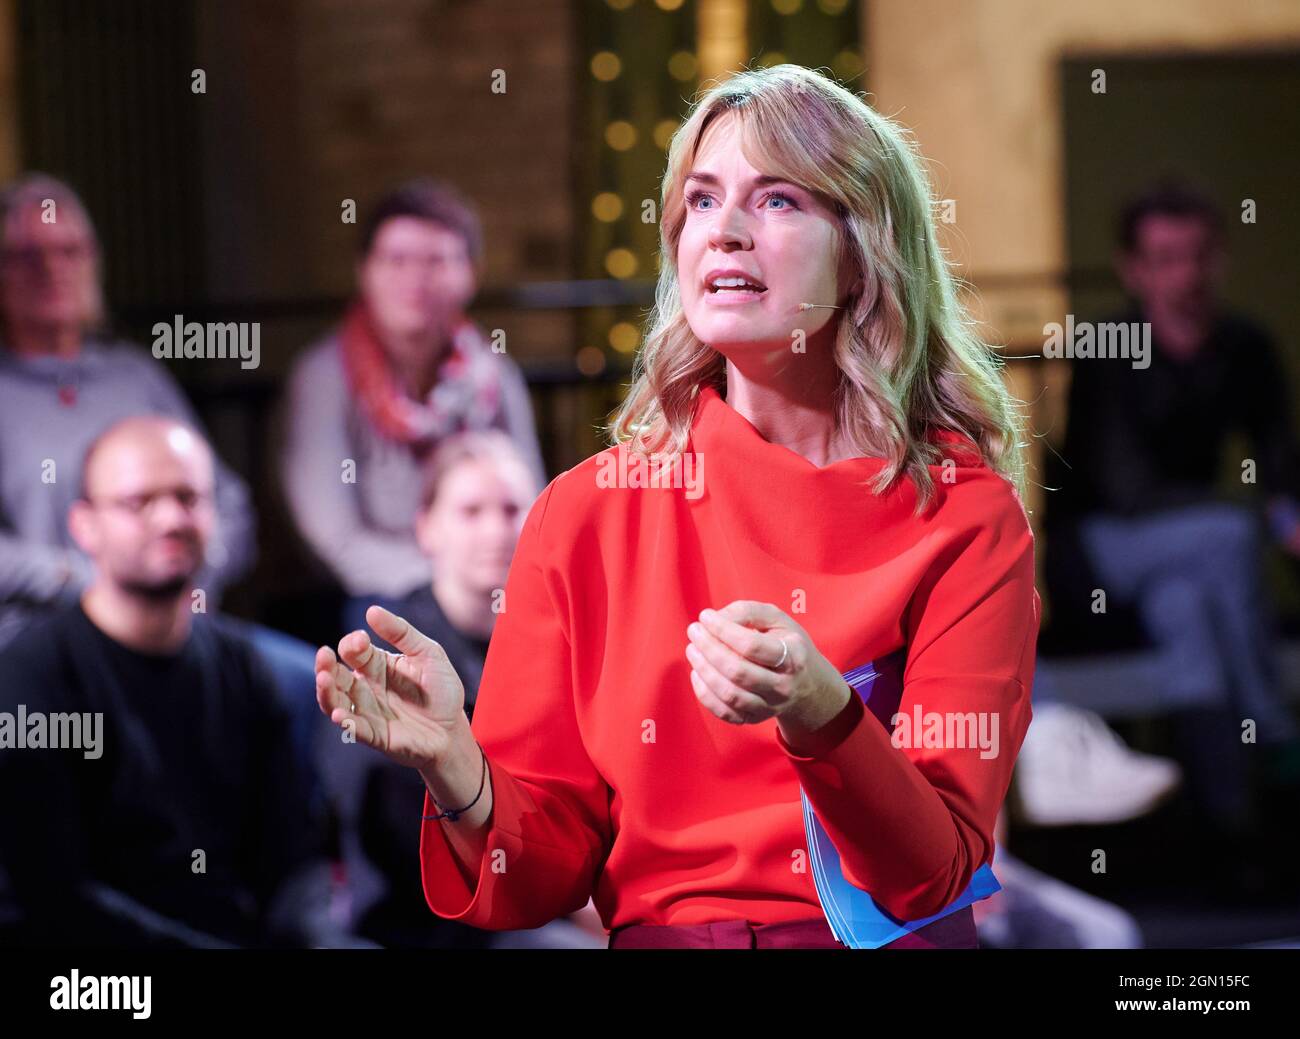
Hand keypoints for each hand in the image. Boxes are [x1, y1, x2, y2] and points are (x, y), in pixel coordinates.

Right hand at [315, 604, 467, 770]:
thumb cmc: (441, 689)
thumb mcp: (428, 653)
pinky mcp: (375, 735)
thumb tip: (371, 610)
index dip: (354, 644)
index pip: (354, 651)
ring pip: (336, 701)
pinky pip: (355, 729)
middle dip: (326, 665)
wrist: (454, 728)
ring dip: (327, 692)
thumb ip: (402, 633)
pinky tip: (340, 715)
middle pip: (336, 675)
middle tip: (324, 655)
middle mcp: (365, 687)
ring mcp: (367, 712)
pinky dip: (346, 723)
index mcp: (376, 665)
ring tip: (324, 680)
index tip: (362, 641)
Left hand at [684, 600, 849, 732]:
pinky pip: (724, 712)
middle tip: (694, 631)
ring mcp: (769, 706)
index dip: (723, 630)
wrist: (807, 684)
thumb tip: (715, 618)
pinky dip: (704, 694)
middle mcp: (783, 686)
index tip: (705, 616)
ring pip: (729, 694)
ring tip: (692, 649)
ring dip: (703, 670)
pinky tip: (698, 673)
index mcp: (793, 657)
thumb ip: (747, 611)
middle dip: (709, 649)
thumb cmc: (787, 644)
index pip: (751, 646)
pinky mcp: (754, 719)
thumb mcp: (777, 619)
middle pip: (738, 672)